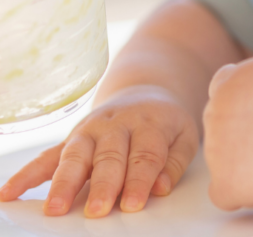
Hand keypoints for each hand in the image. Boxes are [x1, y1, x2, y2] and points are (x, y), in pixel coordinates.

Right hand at [0, 86, 198, 217]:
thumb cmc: (166, 123)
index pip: (145, 155)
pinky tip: (10, 193)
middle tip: (98, 211)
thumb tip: (160, 188)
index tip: (134, 204)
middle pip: (109, 156)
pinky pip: (46, 156)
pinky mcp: (71, 139)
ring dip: (64, 182)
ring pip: (75, 155)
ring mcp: (90, 131)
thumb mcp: (184, 135)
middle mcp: (116, 125)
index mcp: (149, 124)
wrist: (145, 92)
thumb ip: (175, 162)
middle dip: (103, 184)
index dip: (140, 180)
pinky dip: (27, 174)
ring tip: (54, 209)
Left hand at [203, 55, 252, 209]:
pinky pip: (223, 195)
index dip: (242, 103)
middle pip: (221, 127)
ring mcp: (215, 148)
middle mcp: (214, 112)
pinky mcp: (225, 182)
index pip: (221, 90)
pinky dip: (242, 193)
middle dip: (244, 132)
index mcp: (229, 82)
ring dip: (249, 161)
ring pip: (226, 161)